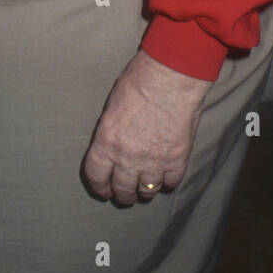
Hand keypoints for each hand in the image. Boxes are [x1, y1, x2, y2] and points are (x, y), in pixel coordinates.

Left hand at [82, 50, 210, 205]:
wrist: (171, 77)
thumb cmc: (140, 81)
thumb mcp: (113, 106)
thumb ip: (112, 131)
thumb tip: (115, 145)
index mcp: (107, 141)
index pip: (96, 175)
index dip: (99, 187)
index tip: (104, 191)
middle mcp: (127, 156)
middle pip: (122, 188)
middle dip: (122, 195)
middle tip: (125, 195)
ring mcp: (153, 160)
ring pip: (146, 190)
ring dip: (145, 192)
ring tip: (146, 190)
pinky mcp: (176, 159)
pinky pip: (171, 182)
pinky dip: (168, 182)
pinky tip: (166, 178)